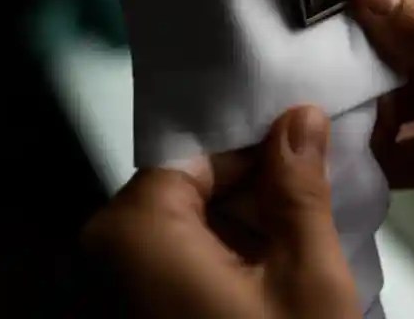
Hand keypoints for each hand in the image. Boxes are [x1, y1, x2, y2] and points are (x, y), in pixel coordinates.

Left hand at [80, 106, 359, 317]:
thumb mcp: (306, 280)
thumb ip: (300, 191)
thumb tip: (300, 115)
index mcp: (134, 230)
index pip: (200, 154)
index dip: (259, 151)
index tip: (309, 155)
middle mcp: (103, 253)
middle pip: (190, 189)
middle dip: (252, 190)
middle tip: (310, 204)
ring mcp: (110, 289)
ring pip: (185, 228)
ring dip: (239, 230)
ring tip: (293, 246)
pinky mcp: (126, 310)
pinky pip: (174, 265)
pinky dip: (219, 263)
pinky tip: (264, 277)